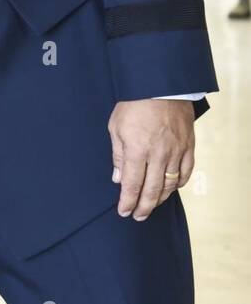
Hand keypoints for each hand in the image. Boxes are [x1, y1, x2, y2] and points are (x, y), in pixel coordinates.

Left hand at [108, 99, 195, 220]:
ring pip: (170, 183)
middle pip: (152, 189)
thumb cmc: (133, 105)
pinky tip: (171, 188)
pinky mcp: (188, 146)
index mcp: (137, 151)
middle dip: (144, 206)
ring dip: (160, 198)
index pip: (132, 184)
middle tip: (138, 217)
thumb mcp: (116, 128)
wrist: (161, 87)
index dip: (128, 201)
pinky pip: (186, 171)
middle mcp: (158, 155)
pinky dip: (178, 183)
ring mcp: (176, 151)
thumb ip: (118, 155)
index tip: (124, 212)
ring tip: (151, 206)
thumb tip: (118, 178)